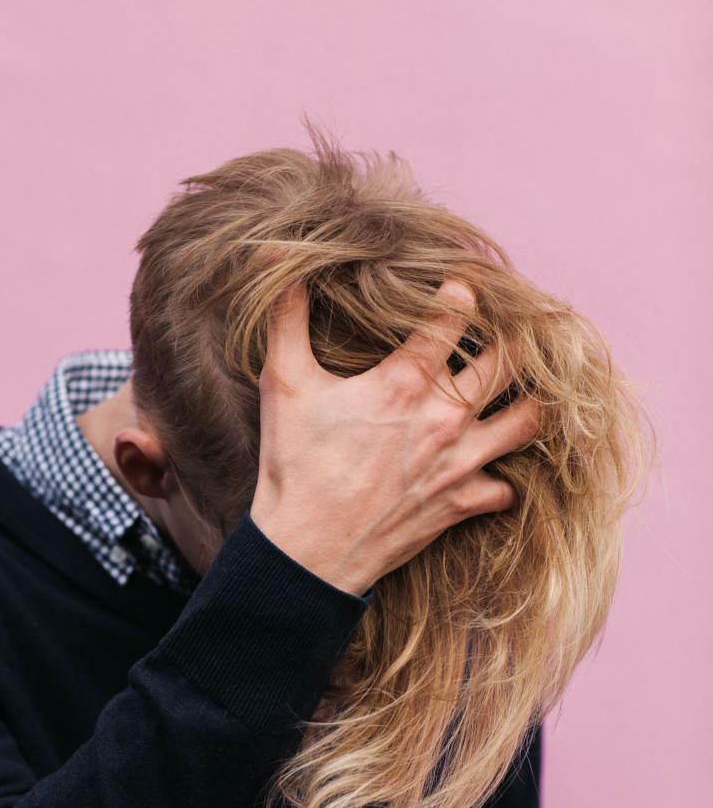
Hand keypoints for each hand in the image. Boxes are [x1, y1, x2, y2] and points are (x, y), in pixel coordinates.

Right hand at [250, 277, 540, 596]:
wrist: (307, 552)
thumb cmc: (294, 468)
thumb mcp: (283, 385)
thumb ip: (286, 316)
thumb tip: (279, 255)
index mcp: (405, 381)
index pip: (457, 314)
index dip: (462, 292)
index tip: (460, 287)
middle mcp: (445, 417)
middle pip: (510, 361)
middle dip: (510, 341)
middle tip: (500, 335)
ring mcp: (459, 463)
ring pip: (527, 421)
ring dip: (525, 404)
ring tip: (514, 393)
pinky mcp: (461, 504)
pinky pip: (507, 487)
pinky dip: (504, 478)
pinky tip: (490, 468)